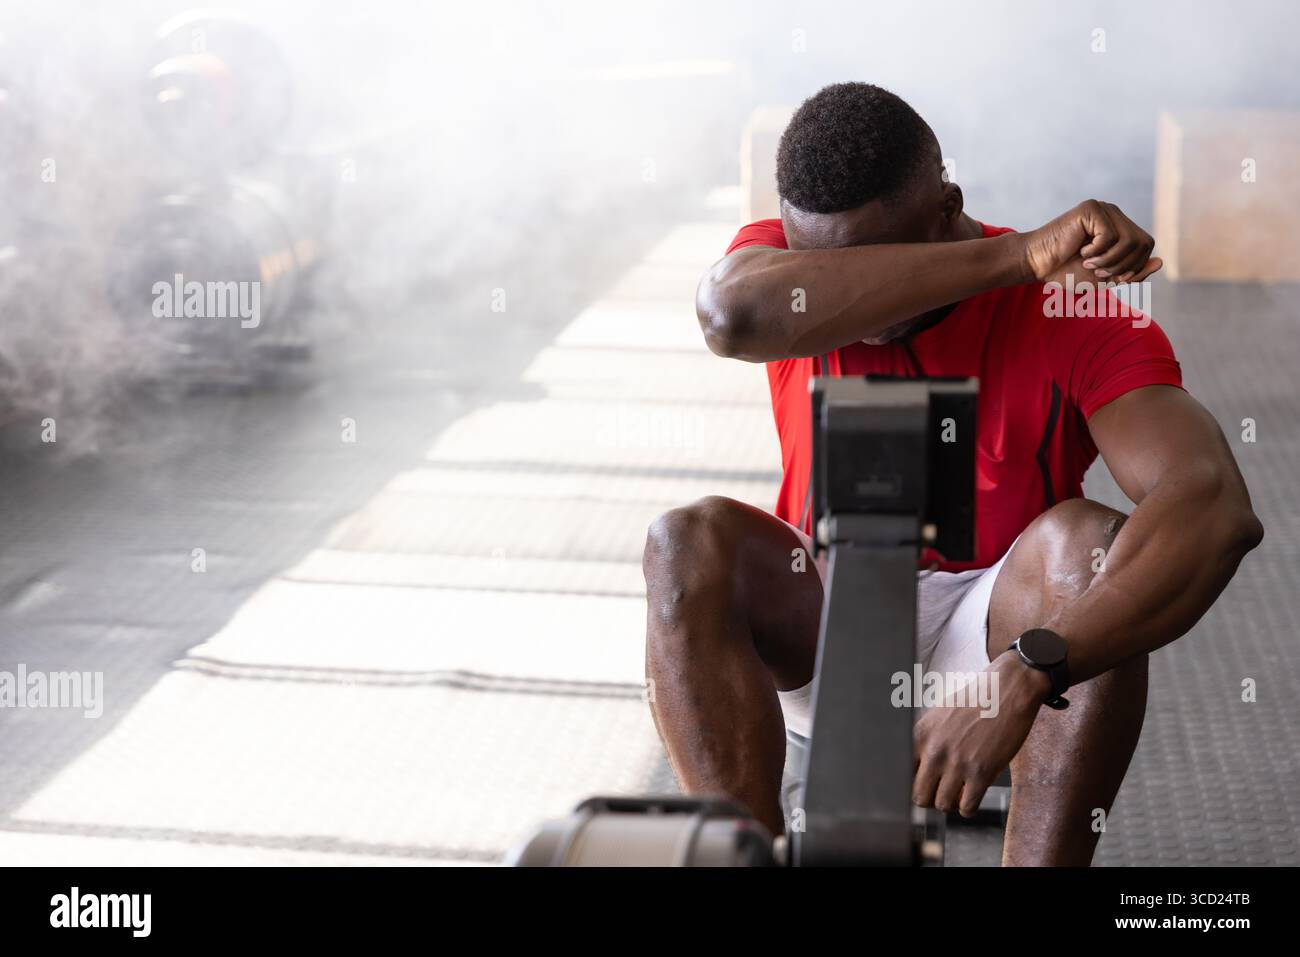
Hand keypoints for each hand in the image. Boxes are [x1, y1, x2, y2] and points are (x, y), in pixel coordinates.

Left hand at [911, 652, 1047, 816]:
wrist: (1007, 691)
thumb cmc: (975, 701)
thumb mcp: (938, 715)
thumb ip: (924, 740)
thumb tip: (914, 766)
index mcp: (920, 735)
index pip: (901, 774)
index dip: (912, 782)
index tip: (922, 783)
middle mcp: (935, 751)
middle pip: (919, 797)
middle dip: (930, 797)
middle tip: (941, 790)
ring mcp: (957, 763)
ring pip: (942, 805)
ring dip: (951, 802)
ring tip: (959, 791)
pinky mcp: (981, 773)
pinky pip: (966, 808)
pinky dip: (968, 807)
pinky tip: (972, 794)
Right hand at [1020, 199, 1162, 286]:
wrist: (1037, 264)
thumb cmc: (1066, 271)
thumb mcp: (1106, 277)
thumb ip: (1132, 272)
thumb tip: (1161, 262)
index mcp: (1119, 227)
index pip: (1146, 245)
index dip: (1135, 266)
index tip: (1112, 278)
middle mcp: (1114, 215)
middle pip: (1143, 242)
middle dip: (1124, 265)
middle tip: (1099, 272)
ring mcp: (1103, 209)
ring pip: (1129, 239)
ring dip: (1109, 261)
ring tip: (1090, 263)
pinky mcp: (1091, 209)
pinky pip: (1110, 235)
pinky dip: (1097, 251)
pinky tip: (1081, 251)